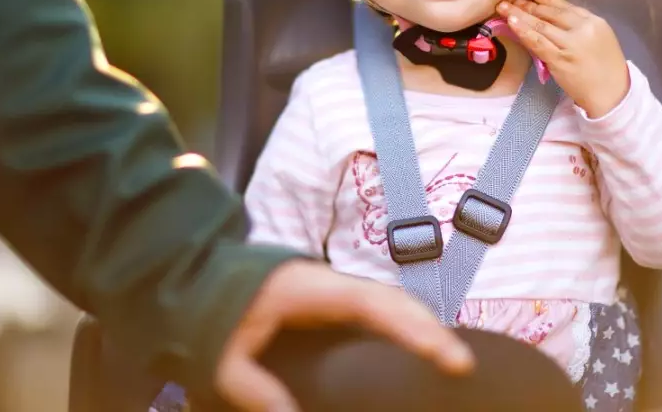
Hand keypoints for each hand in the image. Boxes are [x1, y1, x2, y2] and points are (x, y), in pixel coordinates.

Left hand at [214, 259, 474, 411]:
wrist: (199, 273)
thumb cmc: (213, 308)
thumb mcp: (224, 353)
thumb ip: (254, 389)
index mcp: (312, 289)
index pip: (372, 304)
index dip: (410, 326)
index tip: (442, 352)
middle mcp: (332, 284)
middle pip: (392, 300)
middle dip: (428, 328)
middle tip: (461, 365)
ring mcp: (335, 290)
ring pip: (390, 302)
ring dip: (421, 324)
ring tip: (451, 359)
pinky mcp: (333, 301)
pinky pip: (378, 310)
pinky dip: (403, 324)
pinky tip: (416, 348)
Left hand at [497, 0, 629, 117]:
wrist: (612, 94)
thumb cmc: (607, 69)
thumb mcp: (600, 39)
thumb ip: (580, 28)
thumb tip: (554, 18)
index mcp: (594, 22)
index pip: (566, 7)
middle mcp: (582, 29)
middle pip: (550, 14)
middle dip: (529, 5)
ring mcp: (570, 45)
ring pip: (540, 26)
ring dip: (520, 15)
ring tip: (504, 8)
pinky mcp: (559, 60)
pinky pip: (537, 43)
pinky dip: (523, 32)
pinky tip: (512, 23)